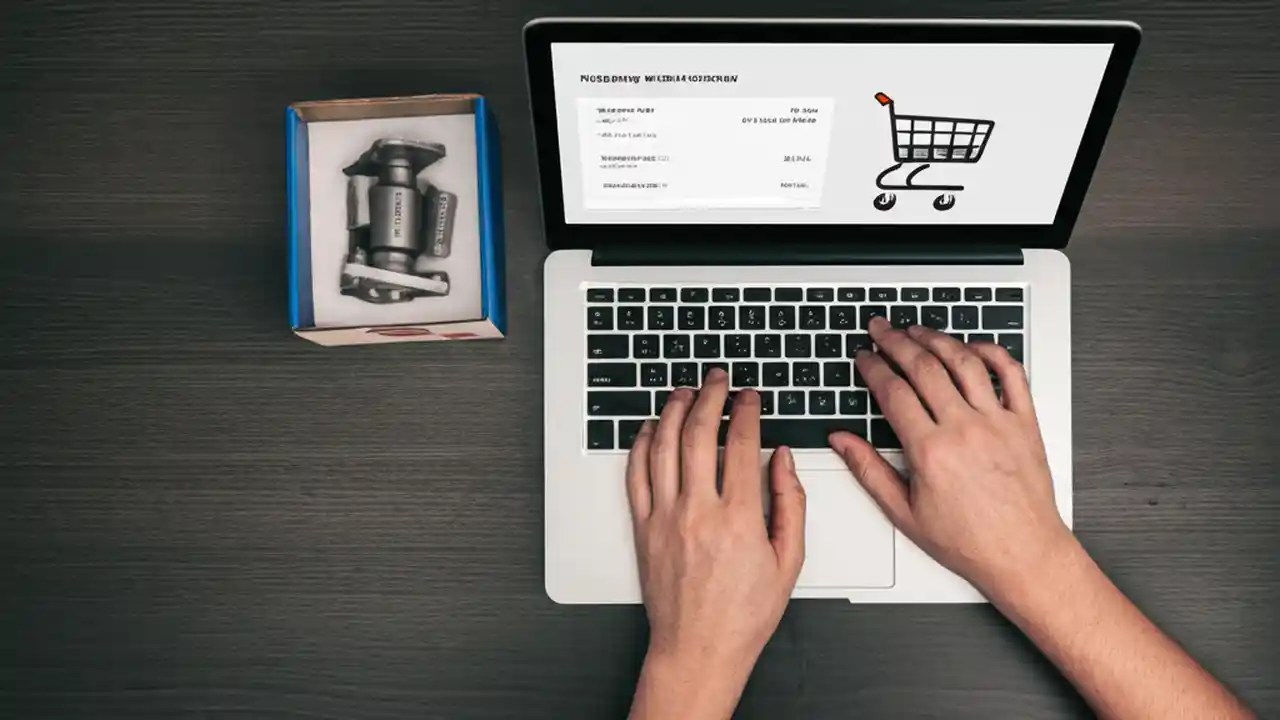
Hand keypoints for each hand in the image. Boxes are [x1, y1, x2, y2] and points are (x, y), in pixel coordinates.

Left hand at [626, 368, 805, 719]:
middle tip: (717, 380)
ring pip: (664, 446)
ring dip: (674, 411)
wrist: (698, 648)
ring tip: (684, 392)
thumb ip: (790, 504)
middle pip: (699, 434)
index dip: (746, 411)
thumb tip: (783, 461)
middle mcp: (698, 512)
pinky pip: (636, 474)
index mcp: (739, 518)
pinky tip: (653, 429)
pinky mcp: (643, 527)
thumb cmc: (743, 614)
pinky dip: (643, 444)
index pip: (741, 444)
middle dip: (710, 396)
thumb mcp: (788, 561)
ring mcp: (665, 518)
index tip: (750, 397)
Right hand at [828, 317, 1073, 599]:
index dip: (873, 367)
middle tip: (881, 329)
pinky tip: (973, 346)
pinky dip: (992, 352)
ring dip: (937, 338)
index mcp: (931, 451)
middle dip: (896, 341)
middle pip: (924, 367)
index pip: (893, 391)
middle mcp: (964, 429)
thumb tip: (841, 440)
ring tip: (918, 330)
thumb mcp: (904, 512)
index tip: (864, 357)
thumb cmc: (968, 540)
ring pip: (964, 362)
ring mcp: (998, 422)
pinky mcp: (1025, 423)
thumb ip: (868, 470)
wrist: (1023, 554)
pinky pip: (1012, 374)